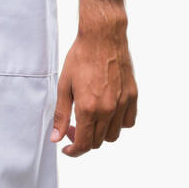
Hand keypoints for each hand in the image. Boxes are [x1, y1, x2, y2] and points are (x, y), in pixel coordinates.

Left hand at [51, 0, 136, 156]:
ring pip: (113, 135)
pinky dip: (118, 123)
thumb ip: (61, 115)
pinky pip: (128, 121)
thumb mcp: (64, 85)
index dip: (74, 151)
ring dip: (101, 134)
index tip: (67, 148)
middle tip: (74, 127)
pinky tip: (108, 112)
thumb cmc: (80, 57)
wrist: (103, 36)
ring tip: (92, 120)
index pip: (84, 144)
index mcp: (89, 108)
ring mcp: (122, 102)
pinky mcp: (132, 95)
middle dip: (84, 140)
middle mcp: (108, 109)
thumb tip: (56, 138)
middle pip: (98, 142)